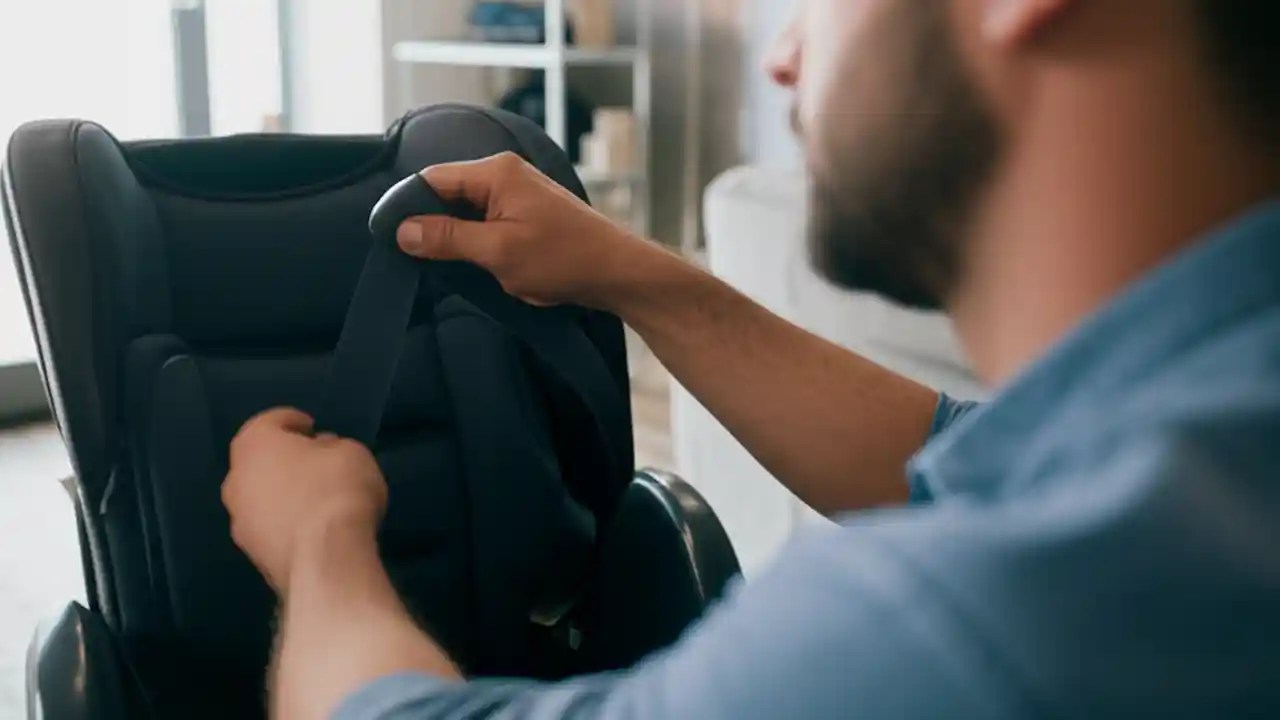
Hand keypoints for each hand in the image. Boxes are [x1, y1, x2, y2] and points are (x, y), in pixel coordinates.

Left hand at [222, 408, 387, 592]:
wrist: (325, 560)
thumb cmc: (336, 489)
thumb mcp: (350, 452)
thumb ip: (330, 448)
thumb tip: (320, 454)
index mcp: (253, 444)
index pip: (271, 422)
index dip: (294, 422)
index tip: (312, 428)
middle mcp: (236, 480)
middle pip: (260, 462)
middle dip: (284, 461)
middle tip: (315, 463)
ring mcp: (239, 521)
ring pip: (261, 498)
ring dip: (282, 496)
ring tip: (315, 501)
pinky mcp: (252, 555)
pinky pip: (271, 528)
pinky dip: (286, 524)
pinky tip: (312, 529)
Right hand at [396, 151, 661, 310]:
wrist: (618, 272)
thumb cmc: (564, 259)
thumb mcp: (498, 252)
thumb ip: (448, 238)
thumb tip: (402, 230)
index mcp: (496, 172)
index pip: (433, 179)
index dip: (408, 206)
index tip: (391, 238)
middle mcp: (506, 174)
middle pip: (449, 194)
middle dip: (435, 226)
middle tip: (420, 260)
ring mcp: (519, 193)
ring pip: (468, 212)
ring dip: (460, 240)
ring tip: (456, 266)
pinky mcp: (528, 213)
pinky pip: (488, 222)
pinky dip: (480, 243)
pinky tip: (482, 266)